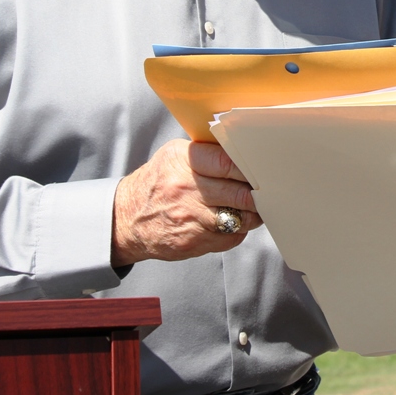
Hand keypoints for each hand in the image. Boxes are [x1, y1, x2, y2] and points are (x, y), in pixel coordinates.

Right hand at [112, 139, 260, 265]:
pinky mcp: (192, 241)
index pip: (228, 162)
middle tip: (268, 190)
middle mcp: (185, 188)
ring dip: (252, 214)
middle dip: (258, 193)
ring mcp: (189, 217)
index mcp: (182, 161)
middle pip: (240, 193)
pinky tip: (232, 222)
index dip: (252, 168)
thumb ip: (207, 153)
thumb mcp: (174, 156)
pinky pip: (231, 237)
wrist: (127, 219)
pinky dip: (237, 231)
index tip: (264, 169)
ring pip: (241, 218)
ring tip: (252, 206)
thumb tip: (246, 153)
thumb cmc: (159, 183)